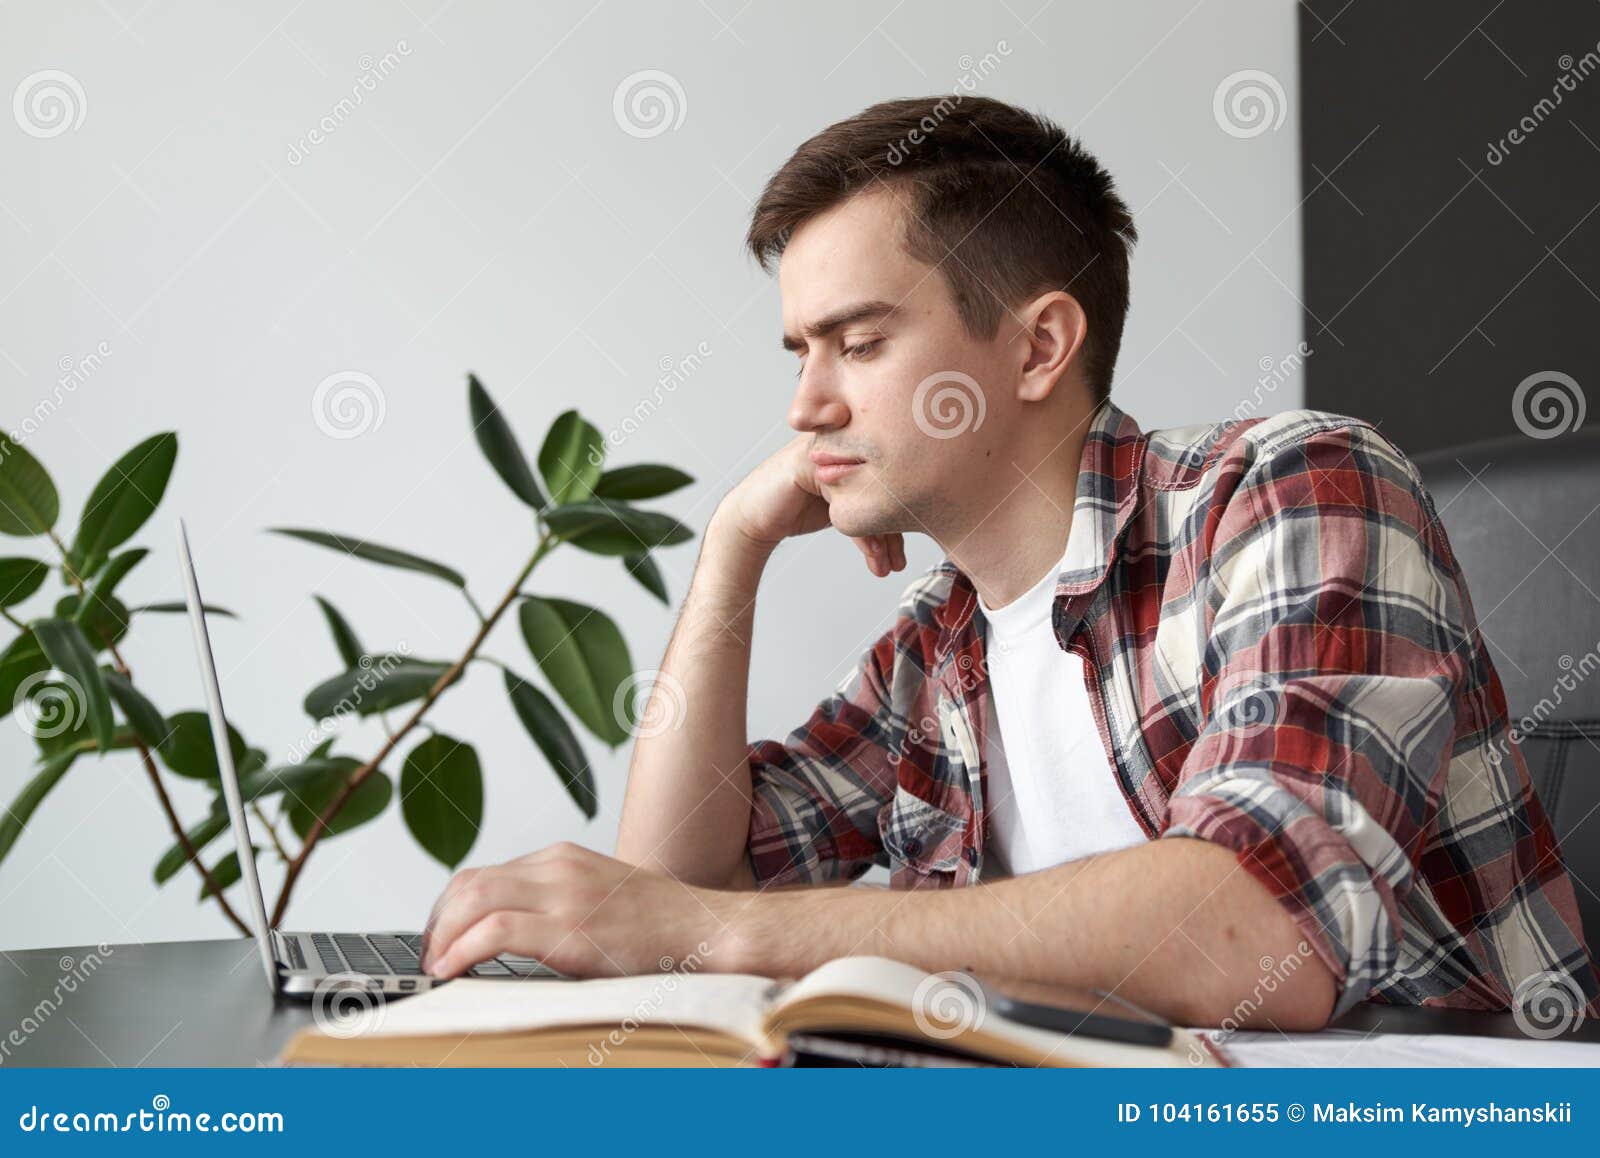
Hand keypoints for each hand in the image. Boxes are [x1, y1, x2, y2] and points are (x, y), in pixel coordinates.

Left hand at [419, 843, 736, 978]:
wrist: (706, 932)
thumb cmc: (660, 930)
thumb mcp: (600, 902)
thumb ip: (557, 908)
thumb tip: (508, 939)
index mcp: (562, 859)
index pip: (483, 874)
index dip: (449, 910)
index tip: (438, 941)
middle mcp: (557, 867)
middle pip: (468, 882)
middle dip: (436, 922)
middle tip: (427, 957)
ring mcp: (564, 894)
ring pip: (473, 899)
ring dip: (441, 936)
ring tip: (434, 966)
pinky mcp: (570, 927)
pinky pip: (496, 930)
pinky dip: (462, 949)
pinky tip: (452, 970)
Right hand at [713, 434, 906, 577]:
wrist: (754, 518)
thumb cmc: (801, 509)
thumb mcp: (846, 508)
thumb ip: (875, 508)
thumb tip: (922, 523)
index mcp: (857, 448)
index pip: (892, 480)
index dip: (902, 517)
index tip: (904, 555)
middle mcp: (843, 445)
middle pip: (882, 486)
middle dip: (893, 531)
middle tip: (897, 564)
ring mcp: (825, 451)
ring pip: (866, 494)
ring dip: (880, 538)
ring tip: (886, 568)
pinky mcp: (808, 464)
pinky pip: (845, 500)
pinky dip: (862, 534)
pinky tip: (872, 557)